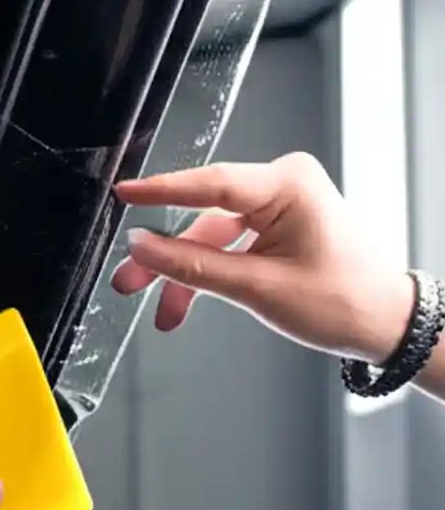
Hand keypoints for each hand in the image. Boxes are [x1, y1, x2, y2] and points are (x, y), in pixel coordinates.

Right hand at [110, 152, 414, 363]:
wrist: (386, 325)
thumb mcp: (258, 288)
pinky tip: (184, 303)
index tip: (123, 194)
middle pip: (204, 217)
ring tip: (161, 308)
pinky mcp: (277, 226)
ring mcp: (280, 205)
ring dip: (183, 274)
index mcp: (289, 184)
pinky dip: (206, 275)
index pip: (209, 184)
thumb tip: (142, 247)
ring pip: (210, 238)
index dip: (160, 192)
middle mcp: (284, 186)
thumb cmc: (345, 302)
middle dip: (167, 256)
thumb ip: (193, 265)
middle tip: (129, 279)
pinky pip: (227, 246)